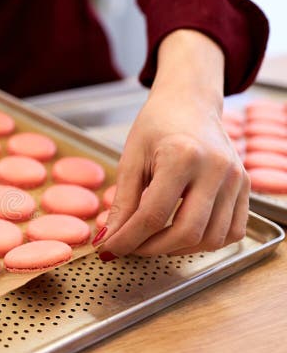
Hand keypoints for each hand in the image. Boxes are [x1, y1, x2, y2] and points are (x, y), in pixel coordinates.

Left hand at [96, 29, 248, 257]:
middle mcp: (216, 169)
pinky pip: (231, 232)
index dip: (127, 239)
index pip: (153, 215)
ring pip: (211, 239)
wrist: (190, 103)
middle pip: (186, 232)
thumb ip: (122, 203)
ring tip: (151, 240)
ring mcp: (236, 179)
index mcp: (183, 157)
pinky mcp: (245, 187)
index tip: (109, 248)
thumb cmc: (157, 126)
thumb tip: (108, 240)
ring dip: (177, 249)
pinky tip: (180, 234)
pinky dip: (205, 243)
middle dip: (151, 248)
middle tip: (129, 246)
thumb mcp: (130, 159)